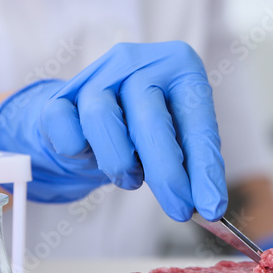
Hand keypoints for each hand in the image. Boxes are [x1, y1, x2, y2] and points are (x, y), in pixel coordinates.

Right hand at [0, 42, 226, 221]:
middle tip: (179, 210)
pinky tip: (89, 155)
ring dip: (120, 162)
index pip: (197, 123)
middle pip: (150, 121)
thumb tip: (210, 206)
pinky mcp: (60, 94)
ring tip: (132, 180)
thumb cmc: (149, 128)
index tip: (212, 207)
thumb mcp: (180, 136)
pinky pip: (62, 125)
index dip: (205, 169)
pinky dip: (77, 149)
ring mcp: (96, 74)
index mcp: (180, 66)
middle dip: (167, 175)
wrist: (93, 115)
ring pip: (102, 119)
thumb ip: (194, 164)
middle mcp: (138, 61)